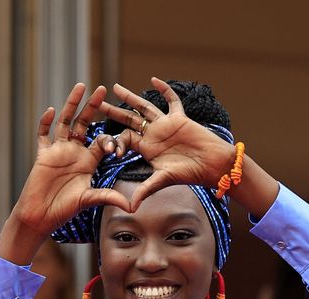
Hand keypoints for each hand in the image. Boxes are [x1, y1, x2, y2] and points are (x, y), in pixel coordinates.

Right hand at [0, 83, 130, 264]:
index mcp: (88, 161)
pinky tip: (52, 110)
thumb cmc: (65, 210)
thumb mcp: (90, 200)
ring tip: (80, 87)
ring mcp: (58, 151)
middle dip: (93, 107)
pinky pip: (43, 135)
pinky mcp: (43, 155)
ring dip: (72, 105)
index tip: (115, 146)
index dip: (111, 139)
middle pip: (85, 124)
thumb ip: (109, 197)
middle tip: (102, 89)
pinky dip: (46, 123)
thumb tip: (132, 206)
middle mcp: (74, 152)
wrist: (41, 216)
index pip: (102, 141)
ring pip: (65, 123)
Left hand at [97, 77, 235, 211]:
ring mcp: (165, 125)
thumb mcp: (162, 181)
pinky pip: (171, 101)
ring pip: (144, 107)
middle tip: (95, 104)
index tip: (106, 144)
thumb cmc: (189, 174)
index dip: (115, 141)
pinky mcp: (179, 118)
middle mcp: (153, 135)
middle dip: (112, 112)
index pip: (125, 139)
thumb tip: (130, 209)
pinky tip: (153, 79)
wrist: (212, 166)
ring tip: (115, 87)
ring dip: (130, 98)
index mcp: (146, 149)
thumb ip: (145, 191)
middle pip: (128, 120)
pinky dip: (164, 90)